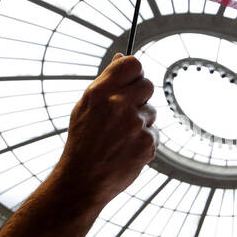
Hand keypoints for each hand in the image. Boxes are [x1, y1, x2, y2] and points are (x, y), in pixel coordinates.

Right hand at [54, 54, 156, 208]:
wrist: (83, 180)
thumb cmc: (82, 141)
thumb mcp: (85, 106)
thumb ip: (106, 81)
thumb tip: (123, 56)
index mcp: (100, 92)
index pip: (133, 64)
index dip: (135, 73)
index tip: (131, 82)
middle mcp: (119, 104)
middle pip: (148, 85)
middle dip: (140, 97)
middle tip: (124, 114)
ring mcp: (135, 125)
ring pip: (152, 111)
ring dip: (141, 122)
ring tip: (120, 137)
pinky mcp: (147, 143)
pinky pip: (154, 133)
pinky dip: (144, 141)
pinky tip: (127, 150)